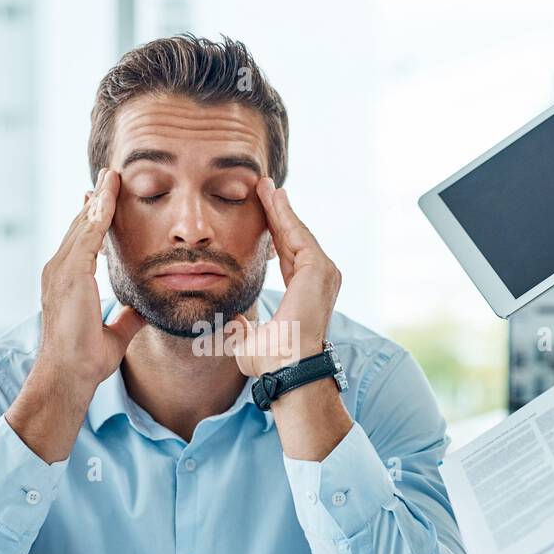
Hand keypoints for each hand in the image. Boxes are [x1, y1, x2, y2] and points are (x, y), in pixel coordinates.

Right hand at [6, 169, 145, 463]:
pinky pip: (85, 237)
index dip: (95, 217)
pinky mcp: (68, 276)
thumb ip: (129, 318)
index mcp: (67, 281)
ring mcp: (60, 272)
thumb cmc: (85, 360)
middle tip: (111, 175)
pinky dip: (97, 214)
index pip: (83, 239)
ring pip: (82, 225)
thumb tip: (146, 310)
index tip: (105, 197)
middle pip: (80, 225)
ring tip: (112, 176)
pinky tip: (108, 197)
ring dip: (99, 199)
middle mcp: (59, 270)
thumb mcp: (116, 334)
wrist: (67, 376)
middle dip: (96, 200)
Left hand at [230, 177, 340, 378]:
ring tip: (266, 186)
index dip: (273, 233)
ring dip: (281, 209)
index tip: (261, 214)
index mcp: (303, 293)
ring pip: (297, 233)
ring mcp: (322, 274)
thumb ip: (241, 328)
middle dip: (278, 213)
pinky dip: (286, 216)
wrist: (287, 367)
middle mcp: (318, 280)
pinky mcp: (319, 269)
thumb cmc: (272, 361)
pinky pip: (299, 235)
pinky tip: (273, 198)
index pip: (287, 255)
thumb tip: (231, 323)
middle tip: (265, 188)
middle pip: (293, 238)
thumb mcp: (248, 341)